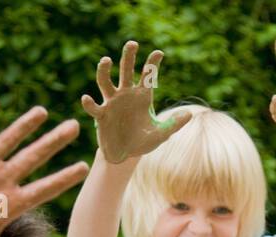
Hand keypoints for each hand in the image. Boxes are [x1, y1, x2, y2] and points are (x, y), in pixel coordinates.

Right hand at [81, 41, 190, 163]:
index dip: (152, 63)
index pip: (147, 76)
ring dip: (104, 70)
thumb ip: (173, 124)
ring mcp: (112, 103)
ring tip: (106, 60)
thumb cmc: (142, 141)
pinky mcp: (101, 115)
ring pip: (105, 81)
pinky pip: (94, 107)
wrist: (126, 155)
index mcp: (142, 97)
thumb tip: (189, 114)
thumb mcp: (160, 134)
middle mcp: (126, 95)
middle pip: (126, 70)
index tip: (159, 53)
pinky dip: (89, 103)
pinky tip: (86, 98)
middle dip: (128, 56)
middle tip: (132, 43)